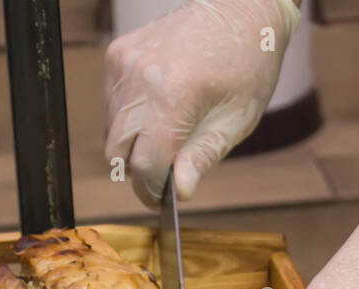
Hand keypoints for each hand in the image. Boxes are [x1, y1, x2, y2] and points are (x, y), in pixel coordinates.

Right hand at [104, 0, 299, 206]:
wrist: (241, 7)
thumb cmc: (248, 63)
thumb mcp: (237, 118)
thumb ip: (203, 156)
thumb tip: (180, 192)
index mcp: (174, 95)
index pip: (144, 165)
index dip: (151, 191)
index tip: (163, 199)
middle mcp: (141, 77)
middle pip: (117, 151)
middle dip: (138, 171)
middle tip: (165, 173)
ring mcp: (124, 63)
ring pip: (111, 130)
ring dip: (133, 144)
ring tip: (168, 134)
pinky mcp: (117, 54)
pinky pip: (111, 104)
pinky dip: (128, 117)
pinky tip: (158, 107)